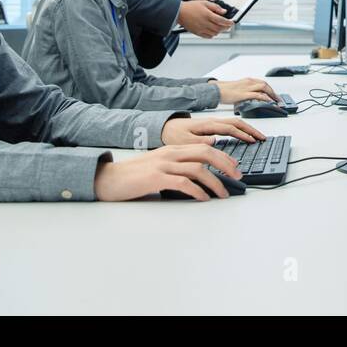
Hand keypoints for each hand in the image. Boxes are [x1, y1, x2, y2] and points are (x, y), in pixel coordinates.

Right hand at [94, 145, 241, 200]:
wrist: (108, 178)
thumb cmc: (134, 175)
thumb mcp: (159, 166)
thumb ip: (178, 167)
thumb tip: (200, 178)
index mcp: (173, 149)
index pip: (204, 148)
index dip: (223, 156)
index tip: (235, 167)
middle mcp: (170, 153)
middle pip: (206, 153)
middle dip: (226, 164)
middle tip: (238, 177)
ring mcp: (163, 165)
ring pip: (198, 168)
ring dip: (215, 182)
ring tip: (223, 193)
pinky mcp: (156, 178)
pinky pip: (183, 182)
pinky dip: (197, 190)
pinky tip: (204, 198)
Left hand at [161, 116, 266, 145]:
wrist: (166, 127)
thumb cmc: (173, 134)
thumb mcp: (183, 141)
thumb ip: (199, 141)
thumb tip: (214, 141)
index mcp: (207, 125)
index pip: (229, 127)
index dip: (241, 134)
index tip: (252, 141)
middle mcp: (212, 121)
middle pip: (237, 122)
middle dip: (251, 129)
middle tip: (262, 137)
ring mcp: (213, 122)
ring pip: (235, 122)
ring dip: (248, 128)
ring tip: (257, 136)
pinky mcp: (212, 126)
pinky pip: (230, 125)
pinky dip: (241, 129)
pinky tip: (244, 136)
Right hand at [178, 0, 233, 37]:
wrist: (179, 12)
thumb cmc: (191, 6)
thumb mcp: (205, 3)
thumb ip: (215, 7)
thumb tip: (224, 11)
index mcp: (208, 15)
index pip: (222, 21)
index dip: (229, 22)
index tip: (232, 22)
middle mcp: (205, 23)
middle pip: (219, 28)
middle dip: (226, 27)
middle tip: (228, 25)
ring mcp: (201, 29)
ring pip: (215, 33)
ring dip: (220, 31)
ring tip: (221, 27)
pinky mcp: (198, 33)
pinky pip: (208, 36)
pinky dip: (213, 34)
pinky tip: (213, 31)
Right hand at [214, 77, 280, 105]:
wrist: (216, 90)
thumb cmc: (225, 91)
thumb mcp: (239, 90)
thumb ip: (246, 93)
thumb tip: (253, 98)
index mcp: (248, 81)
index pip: (263, 83)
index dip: (270, 90)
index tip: (275, 96)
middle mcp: (249, 82)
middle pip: (266, 85)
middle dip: (273, 92)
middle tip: (278, 100)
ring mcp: (247, 87)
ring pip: (264, 87)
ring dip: (272, 94)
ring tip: (276, 102)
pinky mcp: (244, 94)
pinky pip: (258, 95)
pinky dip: (265, 98)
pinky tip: (269, 102)